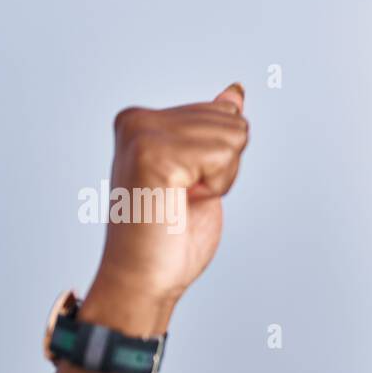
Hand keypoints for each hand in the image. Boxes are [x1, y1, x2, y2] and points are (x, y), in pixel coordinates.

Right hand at [94, 83, 249, 304]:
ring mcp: (142, 134)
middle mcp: (137, 119)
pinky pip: (224, 155)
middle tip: (185, 197)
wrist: (143, 280)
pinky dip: (217, 186)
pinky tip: (185, 201)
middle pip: (232, 121)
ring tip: (183, 200)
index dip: (221, 159)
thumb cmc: (169, 237)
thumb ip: (213, 131)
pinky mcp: (154, 155)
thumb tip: (234, 93)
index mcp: (141, 119)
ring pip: (233, 135)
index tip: (185, 187)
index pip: (224, 113)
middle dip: (224, 167)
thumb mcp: (202, 173)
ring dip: (220, 178)